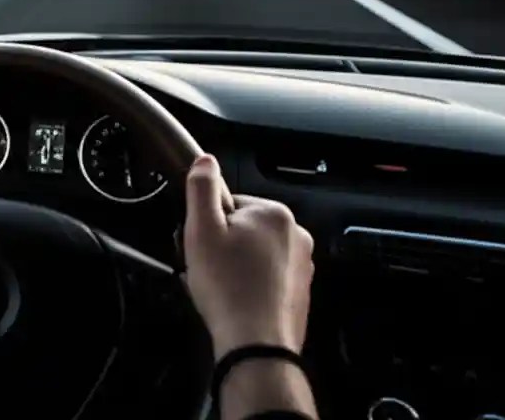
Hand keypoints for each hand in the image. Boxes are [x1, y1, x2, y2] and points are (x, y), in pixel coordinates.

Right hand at [182, 155, 313, 359]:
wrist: (256, 344)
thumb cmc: (228, 288)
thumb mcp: (202, 230)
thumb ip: (202, 188)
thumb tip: (205, 160)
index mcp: (274, 213)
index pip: (230, 205)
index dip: (209, 226)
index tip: (203, 246)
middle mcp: (296, 234)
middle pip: (244, 229)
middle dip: (224, 247)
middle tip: (210, 269)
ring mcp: (302, 265)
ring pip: (255, 255)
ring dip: (236, 267)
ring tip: (223, 289)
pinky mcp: (300, 291)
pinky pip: (267, 278)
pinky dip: (251, 286)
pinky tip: (237, 301)